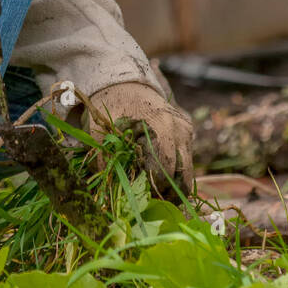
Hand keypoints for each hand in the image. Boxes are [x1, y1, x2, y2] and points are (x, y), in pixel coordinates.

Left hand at [86, 82, 193, 197]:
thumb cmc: (111, 107)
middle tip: (149, 206)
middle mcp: (179, 130)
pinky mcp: (187, 133)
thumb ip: (105, 162)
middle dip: (167, 195)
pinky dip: (174, 174)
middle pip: (182, 176)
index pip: (165, 172)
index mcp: (161, 127)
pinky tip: (156, 180)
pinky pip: (186, 161)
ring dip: (172, 187)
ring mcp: (186, 131)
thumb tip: (109, 196)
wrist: (125, 82)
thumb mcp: (101, 133)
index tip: (139, 200)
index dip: (152, 191)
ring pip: (187, 172)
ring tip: (152, 196)